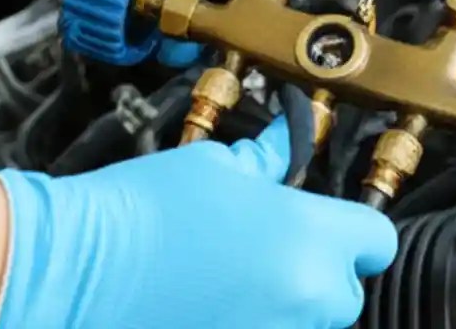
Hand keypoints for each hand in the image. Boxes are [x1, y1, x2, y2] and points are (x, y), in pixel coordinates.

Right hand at [0, 116, 397, 328]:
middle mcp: (303, 298)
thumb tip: (285, 145)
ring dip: (289, 299)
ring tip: (239, 271)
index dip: (357, 227)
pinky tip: (218, 297)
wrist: (78, 266)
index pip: (377, 240)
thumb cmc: (141, 214)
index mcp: (308, 239)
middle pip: (347, 291)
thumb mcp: (215, 167)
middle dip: (322, 270)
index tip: (337, 220)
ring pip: (309, 320)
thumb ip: (266, 161)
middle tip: (278, 244)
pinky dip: (256, 316)